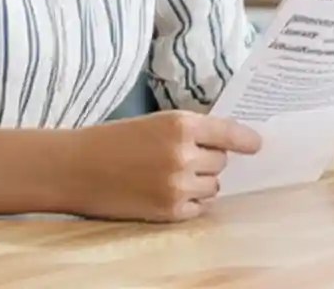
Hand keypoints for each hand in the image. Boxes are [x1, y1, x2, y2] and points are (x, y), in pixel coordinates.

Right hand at [66, 111, 260, 221]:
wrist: (77, 168)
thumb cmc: (115, 140)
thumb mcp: (156, 122)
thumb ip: (192, 130)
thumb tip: (231, 140)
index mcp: (181, 125)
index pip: (230, 133)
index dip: (246, 140)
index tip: (257, 145)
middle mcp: (183, 155)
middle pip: (222, 161)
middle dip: (209, 159)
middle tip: (181, 157)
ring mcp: (178, 186)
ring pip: (214, 185)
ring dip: (201, 181)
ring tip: (170, 175)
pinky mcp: (169, 211)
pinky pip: (200, 208)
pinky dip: (191, 202)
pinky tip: (168, 192)